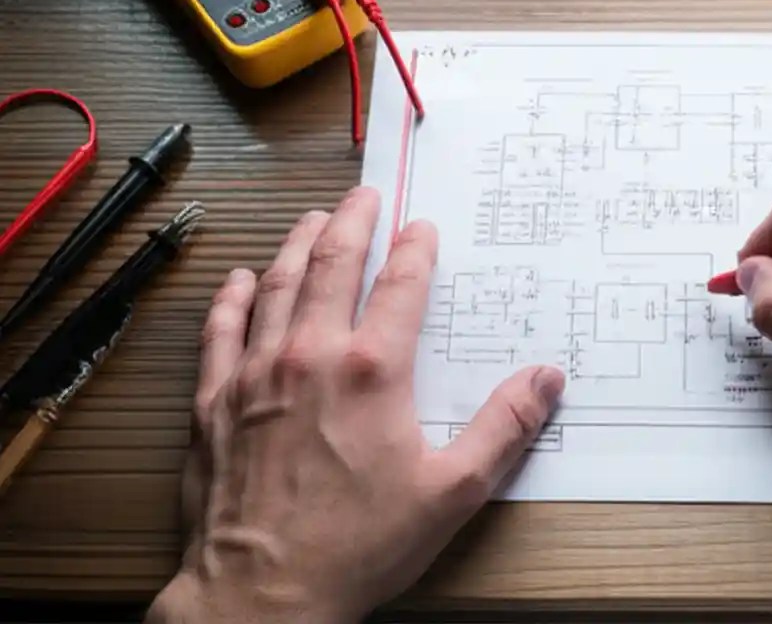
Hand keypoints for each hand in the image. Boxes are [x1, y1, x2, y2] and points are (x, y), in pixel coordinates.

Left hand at [148, 187, 564, 623]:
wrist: (262, 595)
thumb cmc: (357, 546)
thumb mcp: (453, 491)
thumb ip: (504, 427)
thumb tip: (547, 379)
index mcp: (371, 371)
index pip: (400, 286)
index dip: (415, 249)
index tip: (422, 228)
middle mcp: (309, 356)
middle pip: (331, 266)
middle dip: (351, 223)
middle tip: (363, 197)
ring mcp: (255, 375)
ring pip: (276, 286)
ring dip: (296, 246)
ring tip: (311, 220)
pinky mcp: (215, 403)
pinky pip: (221, 331)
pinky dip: (234, 298)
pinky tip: (242, 281)